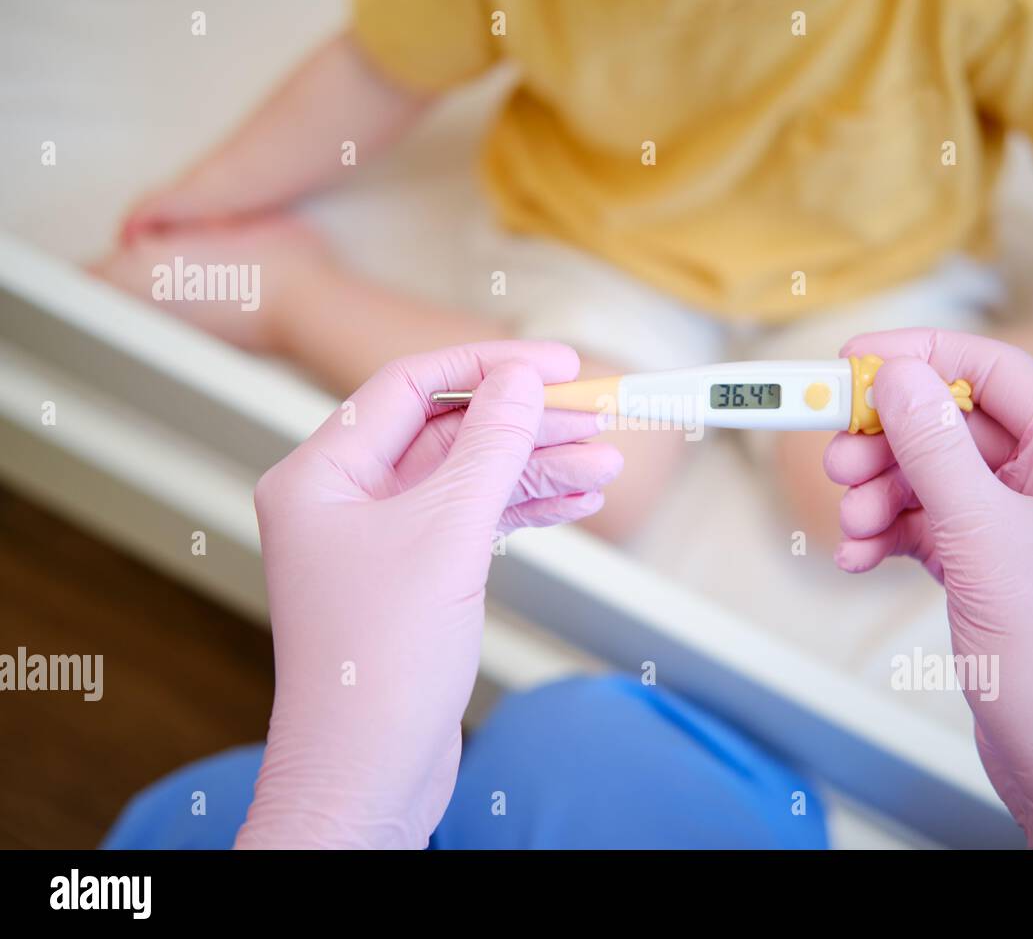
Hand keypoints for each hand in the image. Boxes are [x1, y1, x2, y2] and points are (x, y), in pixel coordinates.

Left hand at [235, 341, 622, 848]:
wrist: (367, 776)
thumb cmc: (381, 663)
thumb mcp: (447, 534)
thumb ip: (490, 445)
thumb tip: (523, 379)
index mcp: (321, 474)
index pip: (411, 386)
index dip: (490, 365)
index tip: (558, 363)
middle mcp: (343, 500)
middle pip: (448, 433)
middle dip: (526, 427)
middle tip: (595, 419)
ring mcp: (378, 542)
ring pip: (468, 481)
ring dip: (536, 471)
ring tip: (604, 468)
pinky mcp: (412, 580)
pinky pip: (473, 524)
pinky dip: (523, 512)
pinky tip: (576, 504)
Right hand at [824, 329, 1032, 848]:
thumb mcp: (983, 537)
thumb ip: (933, 448)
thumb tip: (894, 375)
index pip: (996, 372)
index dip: (920, 356)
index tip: (851, 360)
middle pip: (953, 426)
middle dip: (888, 442)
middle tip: (836, 460)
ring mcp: (1023, 526)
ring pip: (933, 479)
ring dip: (881, 495)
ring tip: (850, 525)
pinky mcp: (992, 565)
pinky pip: (928, 526)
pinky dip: (889, 535)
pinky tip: (859, 557)